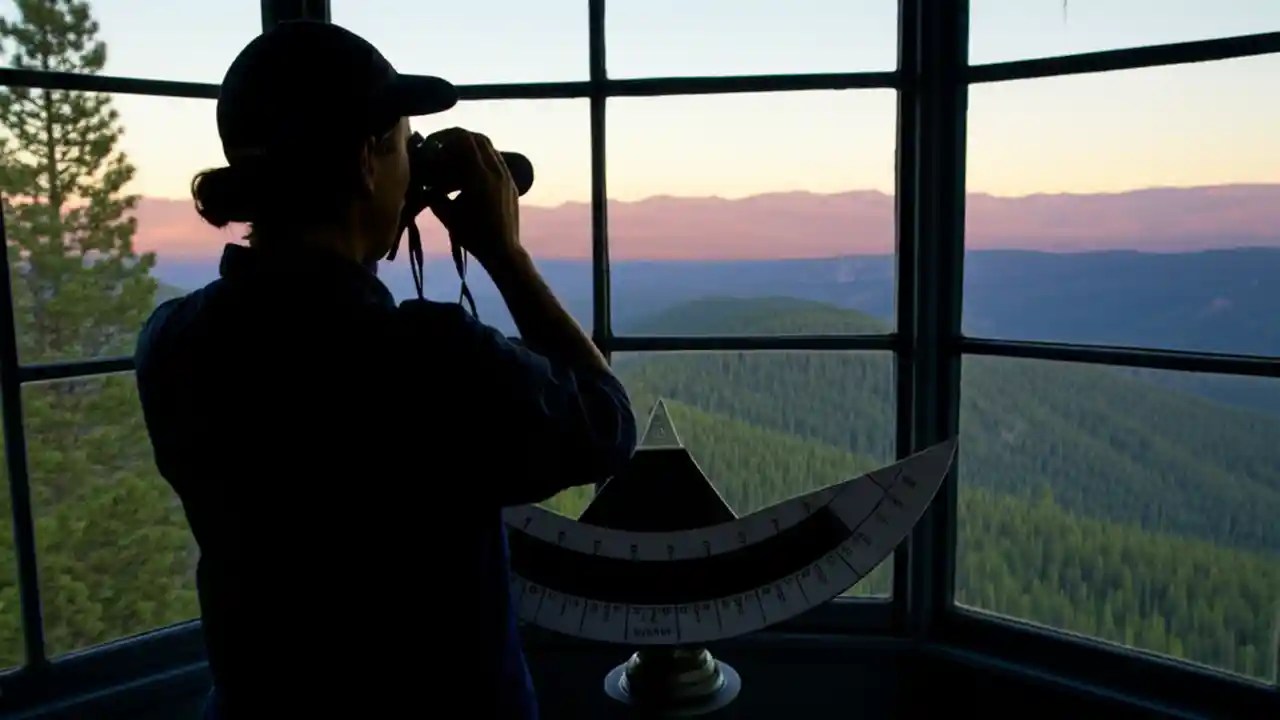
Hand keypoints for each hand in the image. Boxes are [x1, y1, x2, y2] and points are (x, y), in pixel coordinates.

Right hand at [422, 127, 521, 267]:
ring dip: (473, 147)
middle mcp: (496, 171)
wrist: (503, 251)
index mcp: (480, 176)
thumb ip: (434, 196)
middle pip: (479, 139)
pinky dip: (483, 158)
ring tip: (457, 156)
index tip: (434, 142)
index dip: (447, 136)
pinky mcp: (512, 184)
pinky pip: (498, 161)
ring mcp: (507, 177)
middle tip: (444, 146)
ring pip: (491, 148)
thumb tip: (423, 184)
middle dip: (460, 138)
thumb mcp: (447, 215)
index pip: (465, 140)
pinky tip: (472, 169)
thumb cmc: (473, 235)